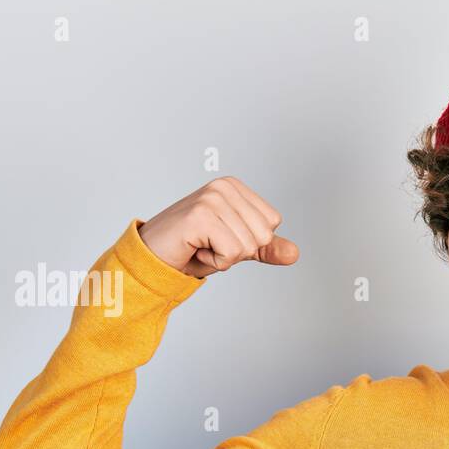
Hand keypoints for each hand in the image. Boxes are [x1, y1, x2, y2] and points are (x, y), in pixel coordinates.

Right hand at [137, 176, 300, 277]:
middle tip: (209, 243)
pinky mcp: (201, 216)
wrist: (153, 257)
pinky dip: (215, 261)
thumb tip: (294, 253)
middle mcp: (224, 187)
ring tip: (201, 245)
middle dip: (239, 251)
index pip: (272, 223)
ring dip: (225, 257)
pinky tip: (195, 249)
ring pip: (248, 246)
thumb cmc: (192, 249)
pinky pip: (232, 253)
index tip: (221, 237)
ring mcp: (211, 199)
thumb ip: (267, 248)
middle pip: (264, 236)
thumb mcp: (237, 248)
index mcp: (235, 187)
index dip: (250, 241)